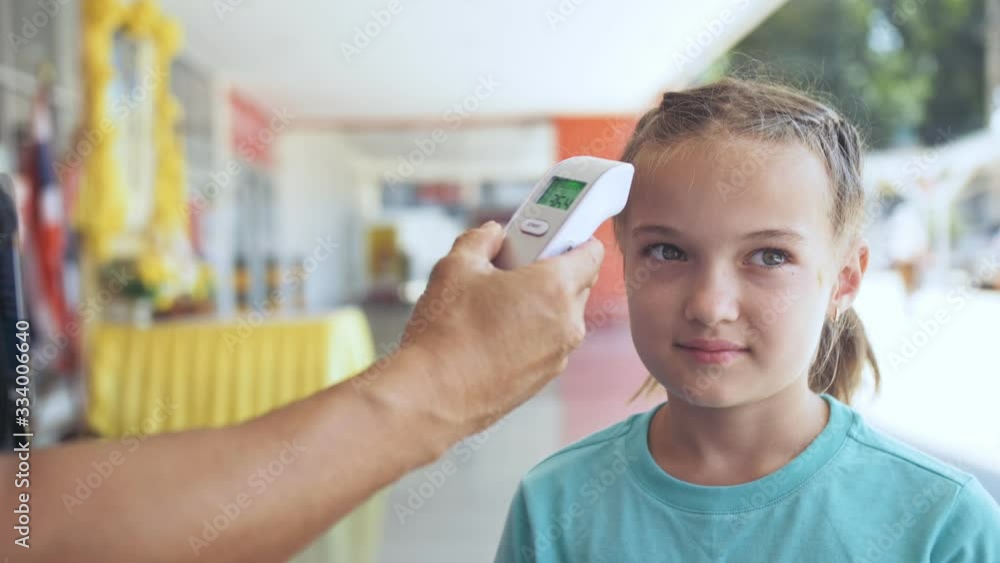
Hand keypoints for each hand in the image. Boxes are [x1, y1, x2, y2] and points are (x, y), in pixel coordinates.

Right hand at [392, 221, 603, 443]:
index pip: (592, 252)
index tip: (549, 236)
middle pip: (578, 283)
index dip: (572, 238)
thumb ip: (480, 240)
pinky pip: (547, 343)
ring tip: (495, 303)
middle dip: (551, 270)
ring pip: (561, 316)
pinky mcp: (543, 379)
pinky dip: (530, 333)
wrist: (431, 395)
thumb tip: (492, 235)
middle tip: (512, 266)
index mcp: (555, 288)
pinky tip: (492, 333)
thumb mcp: (456, 267)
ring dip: (540, 304)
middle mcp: (567, 323)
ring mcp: (558, 355)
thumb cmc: (446, 332)